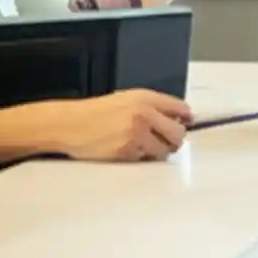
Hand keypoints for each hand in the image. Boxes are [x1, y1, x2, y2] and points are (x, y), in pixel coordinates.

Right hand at [53, 89, 192, 161]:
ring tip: (144, 145)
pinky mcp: (128, 151)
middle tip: (168, 140)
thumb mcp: (127, 99)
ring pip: (165, 150)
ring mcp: (137, 134)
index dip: (186, 118)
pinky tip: (127, 149)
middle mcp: (144, 114)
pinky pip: (146, 159)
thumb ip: (153, 106)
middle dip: (176, 139)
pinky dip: (141, 157)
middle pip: (178, 133)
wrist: (70, 124)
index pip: (181, 108)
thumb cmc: (97, 112)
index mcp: (146, 98)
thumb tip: (180, 118)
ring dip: (159, 151)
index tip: (187, 123)